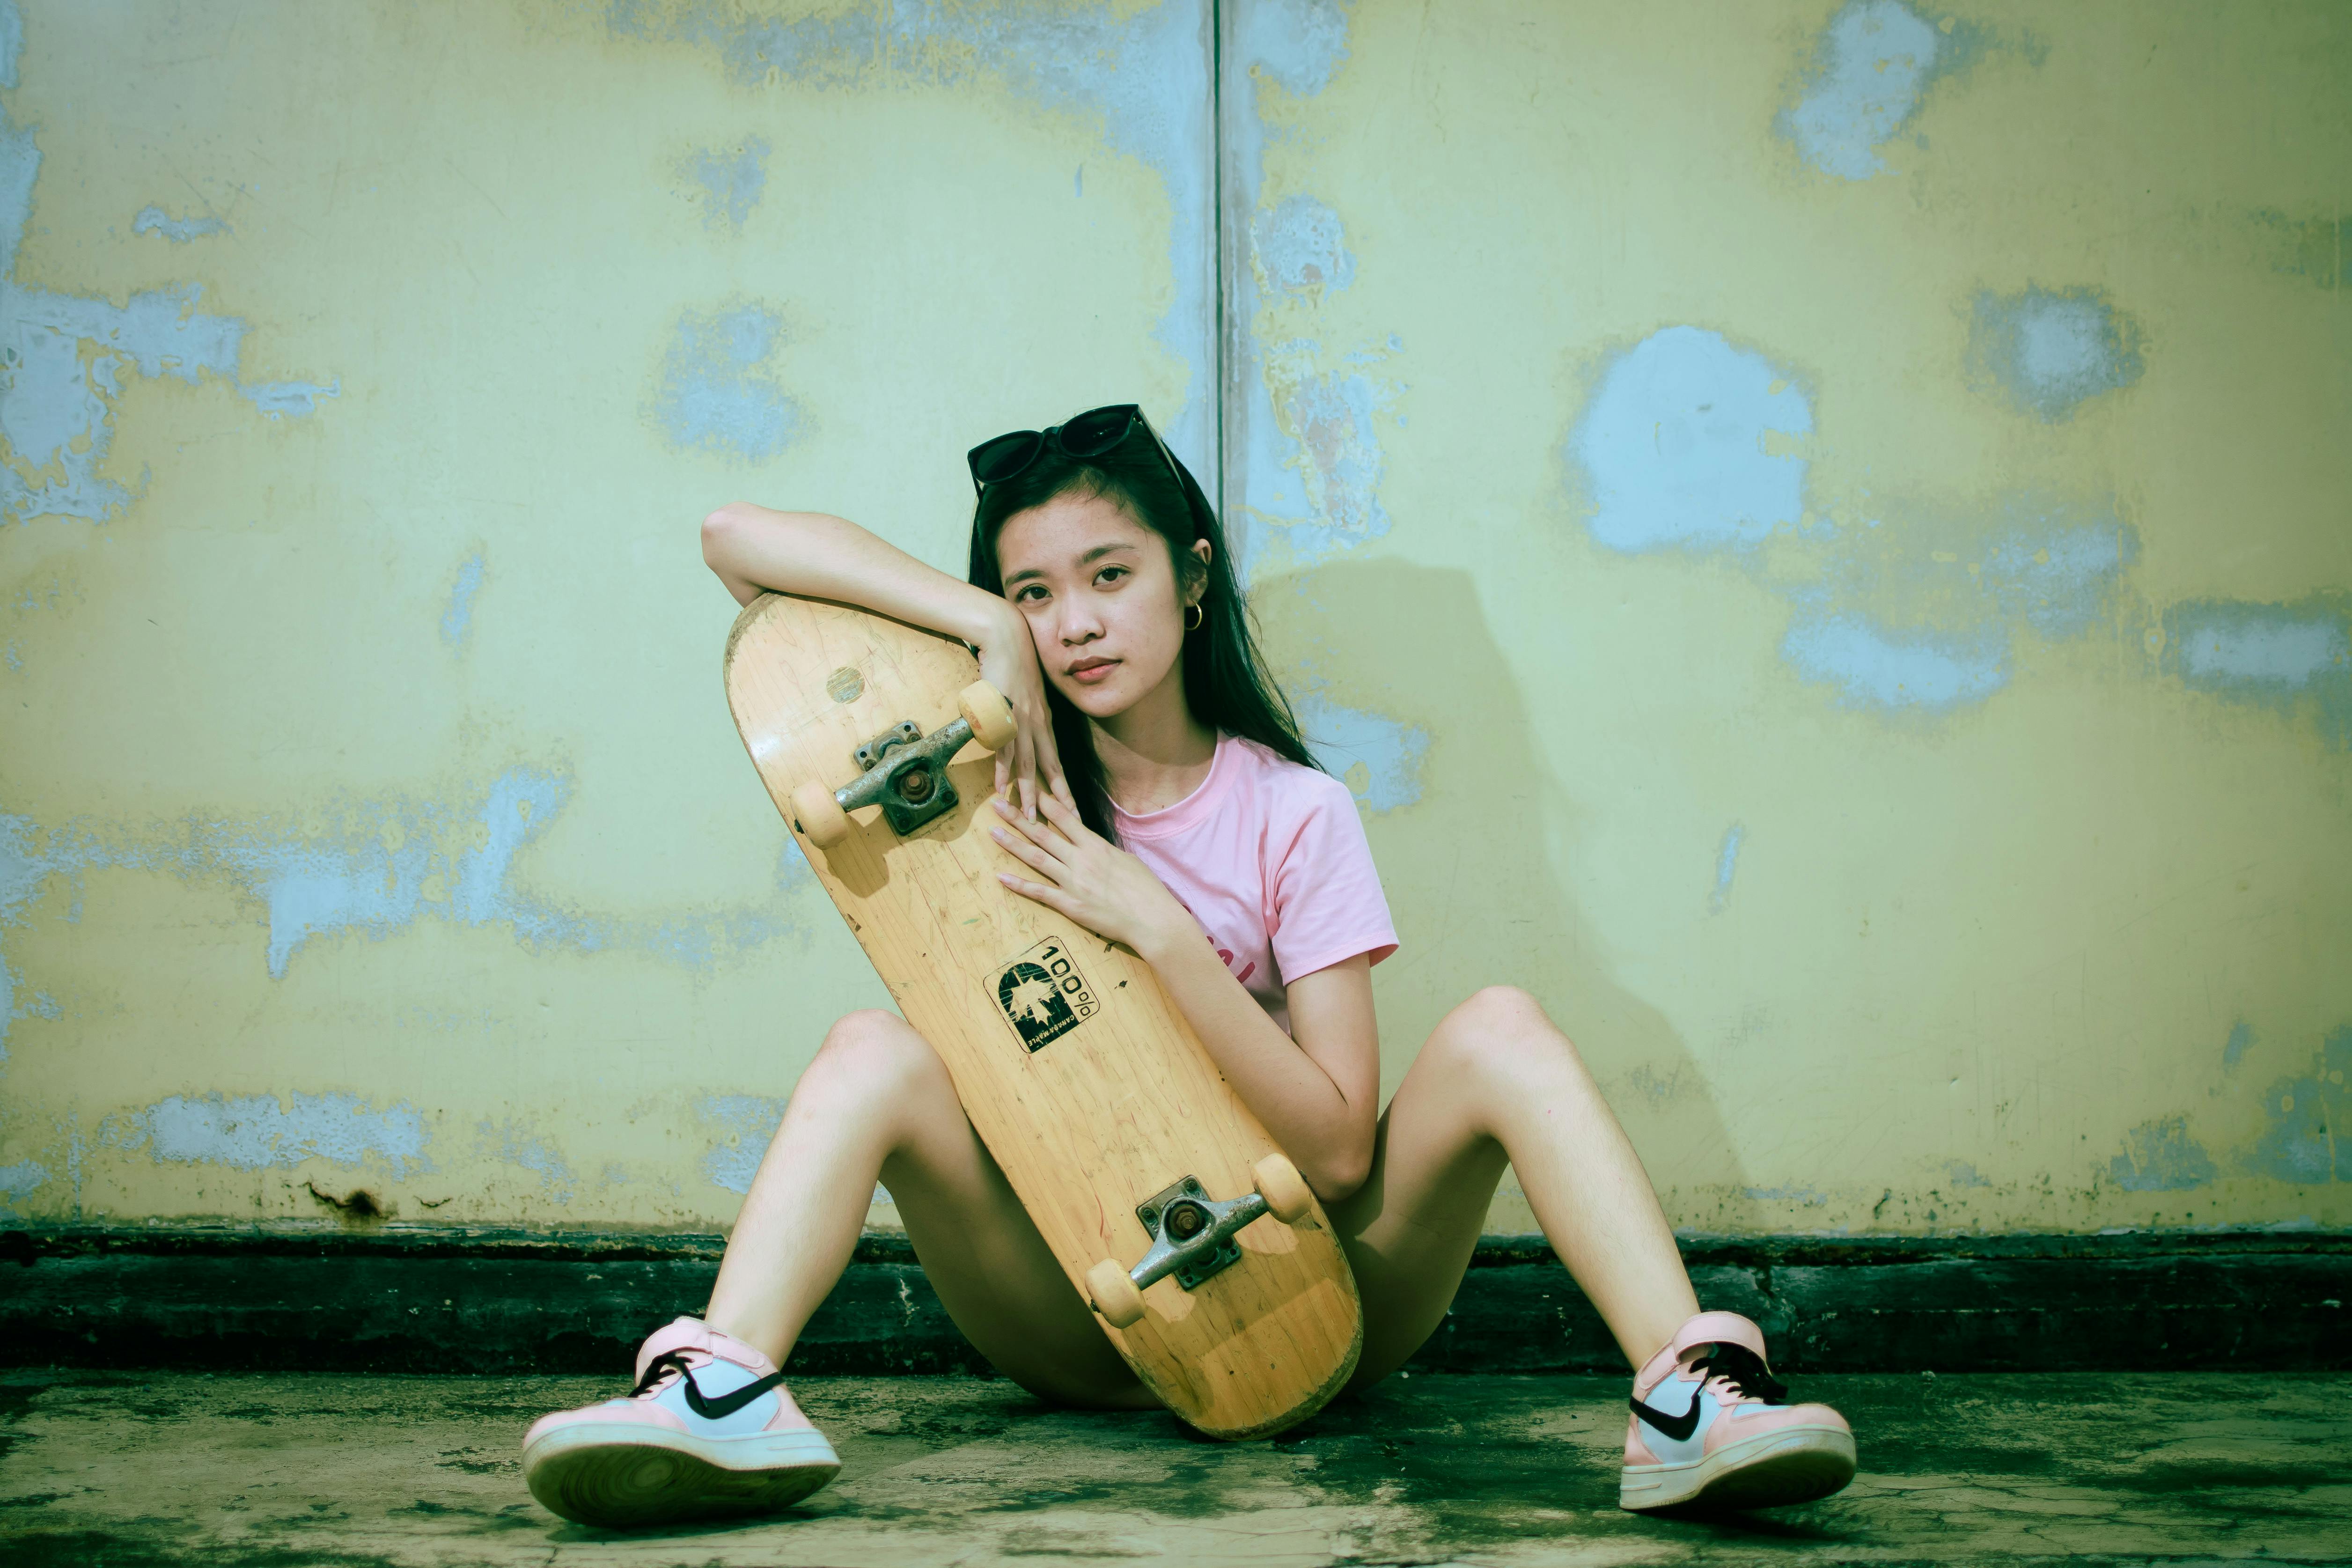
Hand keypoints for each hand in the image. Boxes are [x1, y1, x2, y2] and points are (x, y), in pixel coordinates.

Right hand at [975, 609, 1062, 819]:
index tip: (1072, 809)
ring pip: (1027, 764)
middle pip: (1048, 768)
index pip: (1056, 760)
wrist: (1006, 636)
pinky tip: (1001, 787)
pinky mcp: (1003, 713)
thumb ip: (1028, 713)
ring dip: (1028, 792)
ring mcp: (1021, 719)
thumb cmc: (1015, 661)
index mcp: (1044, 719)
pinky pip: (1004, 748)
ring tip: (1028, 816)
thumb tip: (1025, 730)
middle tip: (1066, 823)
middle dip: (1057, 798)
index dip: (1063, 786)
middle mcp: (1037, 723)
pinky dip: (1002, 769)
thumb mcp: (1027, 691)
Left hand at [989, 792, 1191, 954]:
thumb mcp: (1127, 860)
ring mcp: (1073, 882)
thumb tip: (1091, 844)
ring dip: (1012, 844)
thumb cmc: (1146, 890)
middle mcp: (1081, 860)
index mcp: (1096, 846)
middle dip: (1018, 817)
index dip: (1045, 801)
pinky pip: (1039, 892)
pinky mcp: (1070, 905)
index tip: (1030, 789)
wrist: (1153, 920)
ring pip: (1036, 858)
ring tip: (993, 832)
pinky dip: (1019, 884)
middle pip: (1043, 833)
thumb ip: (1104, 851)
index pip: (1065, 817)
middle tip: (997, 804)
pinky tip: (1001, 877)